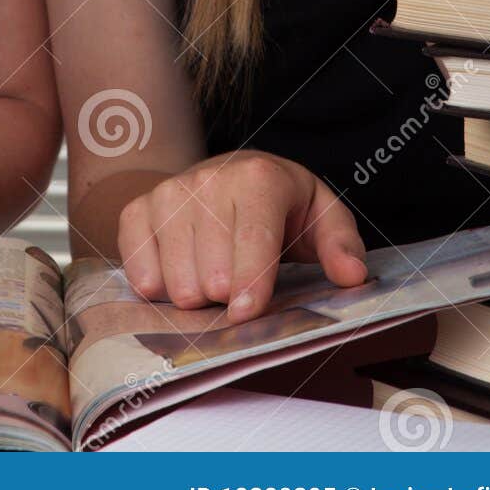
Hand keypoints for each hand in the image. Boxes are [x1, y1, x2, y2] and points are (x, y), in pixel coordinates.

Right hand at [117, 150, 367, 321]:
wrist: (228, 175)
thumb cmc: (281, 206)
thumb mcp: (322, 216)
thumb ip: (341, 246)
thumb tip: (352, 276)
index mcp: (260, 178)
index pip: (253, 239)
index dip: (250, 282)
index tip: (246, 314)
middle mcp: (209, 179)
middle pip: (211, 271)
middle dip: (227, 297)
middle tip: (239, 287)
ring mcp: (168, 193)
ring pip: (176, 278)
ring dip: (196, 296)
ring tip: (213, 278)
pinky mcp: (138, 209)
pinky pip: (138, 267)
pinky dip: (157, 286)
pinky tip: (178, 274)